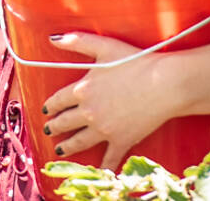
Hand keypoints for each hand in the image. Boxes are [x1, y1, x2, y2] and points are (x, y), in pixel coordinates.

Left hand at [38, 33, 184, 170]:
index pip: (59, 100)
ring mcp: (104, 129)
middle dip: (55, 127)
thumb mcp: (103, 46)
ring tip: (61, 150)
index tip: (46, 110)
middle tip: (49, 130)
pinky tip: (97, 171)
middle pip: (65, 123)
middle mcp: (88, 112)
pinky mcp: (121, 140)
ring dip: (68, 147)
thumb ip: (76, 41)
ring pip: (79, 142)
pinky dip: (102, 166)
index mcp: (82, 90)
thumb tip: (53, 38)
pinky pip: (108, 158)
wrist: (163, 84)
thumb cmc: (135, 61)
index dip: (50, 105)